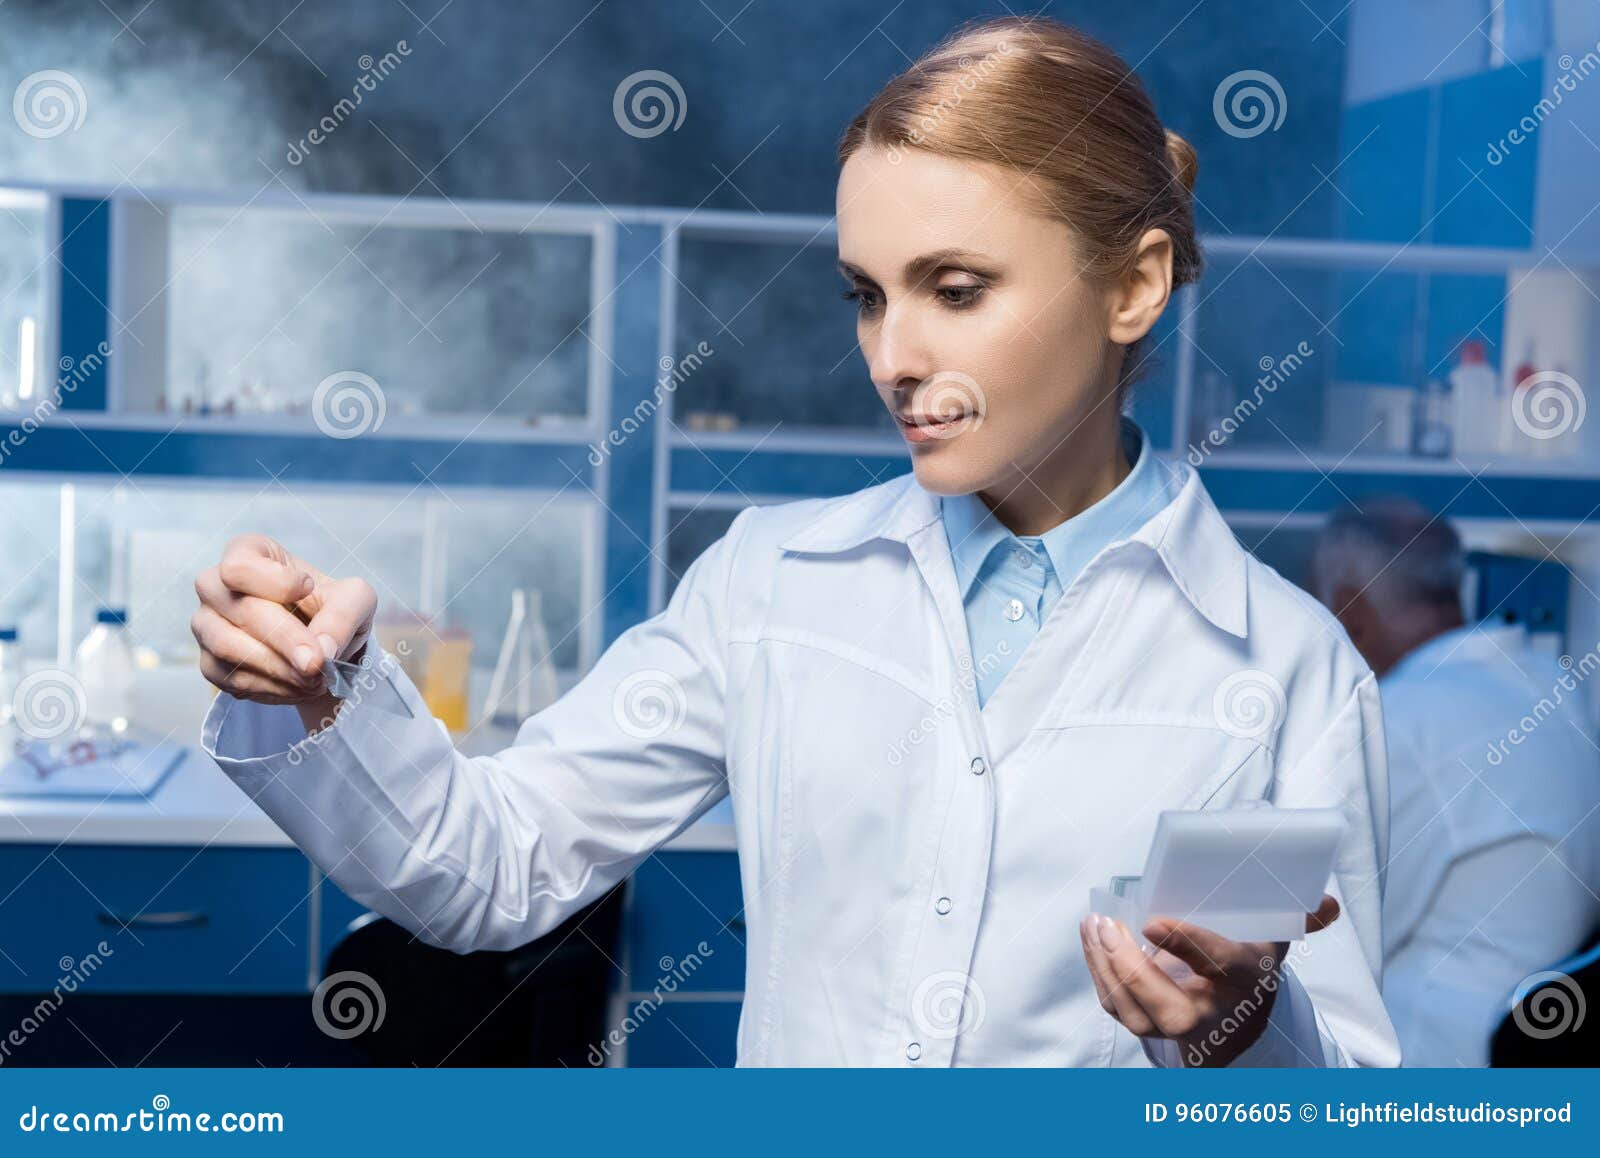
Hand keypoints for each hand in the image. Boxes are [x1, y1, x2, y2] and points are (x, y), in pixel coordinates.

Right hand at [192, 534, 376, 706]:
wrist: (323, 643)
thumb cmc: (332, 607)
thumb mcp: (355, 600)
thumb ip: (343, 615)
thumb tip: (321, 651)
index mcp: (248, 553)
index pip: (240, 566)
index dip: (276, 583)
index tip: (308, 590)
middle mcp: (215, 586)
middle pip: (240, 610)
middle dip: (285, 639)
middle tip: (318, 662)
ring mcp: (207, 626)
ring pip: (229, 648)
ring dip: (278, 668)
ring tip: (314, 678)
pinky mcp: (210, 663)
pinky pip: (231, 679)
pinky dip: (271, 688)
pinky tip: (299, 687)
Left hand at [1079, 893, 1340, 1066]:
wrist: (1238, 1023)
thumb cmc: (1248, 968)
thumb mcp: (1274, 944)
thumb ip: (1298, 920)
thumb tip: (1328, 904)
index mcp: (1242, 981)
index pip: (1216, 964)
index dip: (1186, 944)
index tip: (1153, 922)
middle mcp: (1208, 1012)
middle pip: (1163, 1004)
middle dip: (1130, 966)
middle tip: (1107, 924)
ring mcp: (1175, 1028)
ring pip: (1132, 1009)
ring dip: (1105, 966)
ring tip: (1093, 925)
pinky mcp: (1148, 1028)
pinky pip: (1117, 1006)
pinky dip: (1099, 974)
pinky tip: (1092, 940)